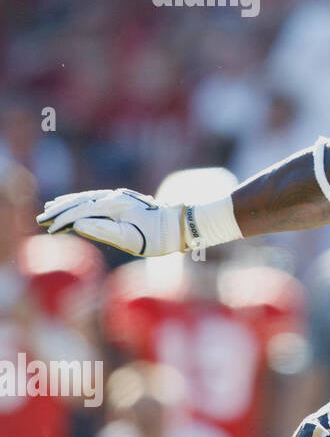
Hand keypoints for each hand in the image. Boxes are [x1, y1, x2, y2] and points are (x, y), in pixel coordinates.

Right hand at [38, 189, 183, 256]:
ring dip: (69, 203)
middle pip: (81, 201)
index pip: (81, 211)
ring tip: (51, 208)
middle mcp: (115, 197)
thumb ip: (102, 231)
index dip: (63, 220)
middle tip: (41, 218)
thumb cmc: (157, 236)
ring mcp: (120, 198)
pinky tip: (77, 205)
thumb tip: (77, 224)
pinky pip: (97, 199)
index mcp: (114, 205)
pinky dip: (83, 202)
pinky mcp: (124, 201)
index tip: (49, 228)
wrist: (180, 226)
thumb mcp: (130, 238)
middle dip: (60, 209)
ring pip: (88, 198)